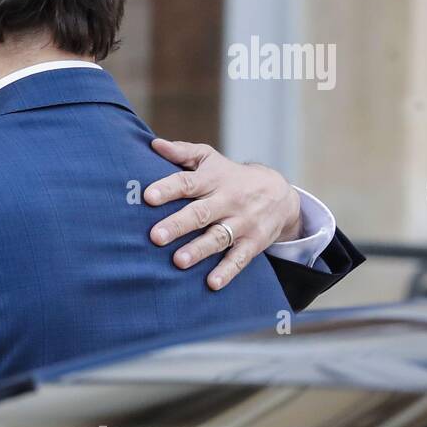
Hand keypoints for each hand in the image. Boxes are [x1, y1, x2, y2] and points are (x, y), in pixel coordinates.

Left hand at [144, 138, 301, 290]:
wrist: (279, 193)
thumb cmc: (230, 176)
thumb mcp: (210, 159)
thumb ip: (182, 153)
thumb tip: (153, 143)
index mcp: (213, 179)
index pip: (188, 182)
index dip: (168, 188)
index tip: (148, 196)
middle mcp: (228, 201)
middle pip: (200, 213)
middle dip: (178, 225)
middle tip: (155, 236)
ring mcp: (242, 223)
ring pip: (218, 237)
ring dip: (199, 250)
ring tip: (178, 262)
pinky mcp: (253, 243)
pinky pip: (240, 259)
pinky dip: (227, 271)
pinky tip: (212, 283)